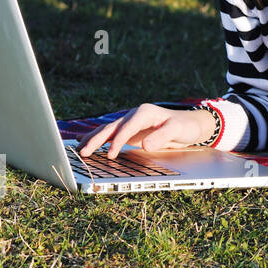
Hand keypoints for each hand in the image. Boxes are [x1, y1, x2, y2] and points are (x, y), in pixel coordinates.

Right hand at [78, 103, 216, 158]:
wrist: (188, 125)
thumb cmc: (184, 126)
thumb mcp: (177, 131)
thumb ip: (162, 136)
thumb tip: (145, 145)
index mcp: (144, 113)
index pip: (126, 127)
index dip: (118, 141)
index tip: (110, 154)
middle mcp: (134, 116)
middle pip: (112, 128)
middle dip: (97, 140)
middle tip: (84, 153)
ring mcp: (130, 123)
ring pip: (107, 131)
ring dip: (93, 140)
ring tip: (79, 150)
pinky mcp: (129, 131)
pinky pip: (110, 135)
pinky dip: (97, 139)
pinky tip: (84, 143)